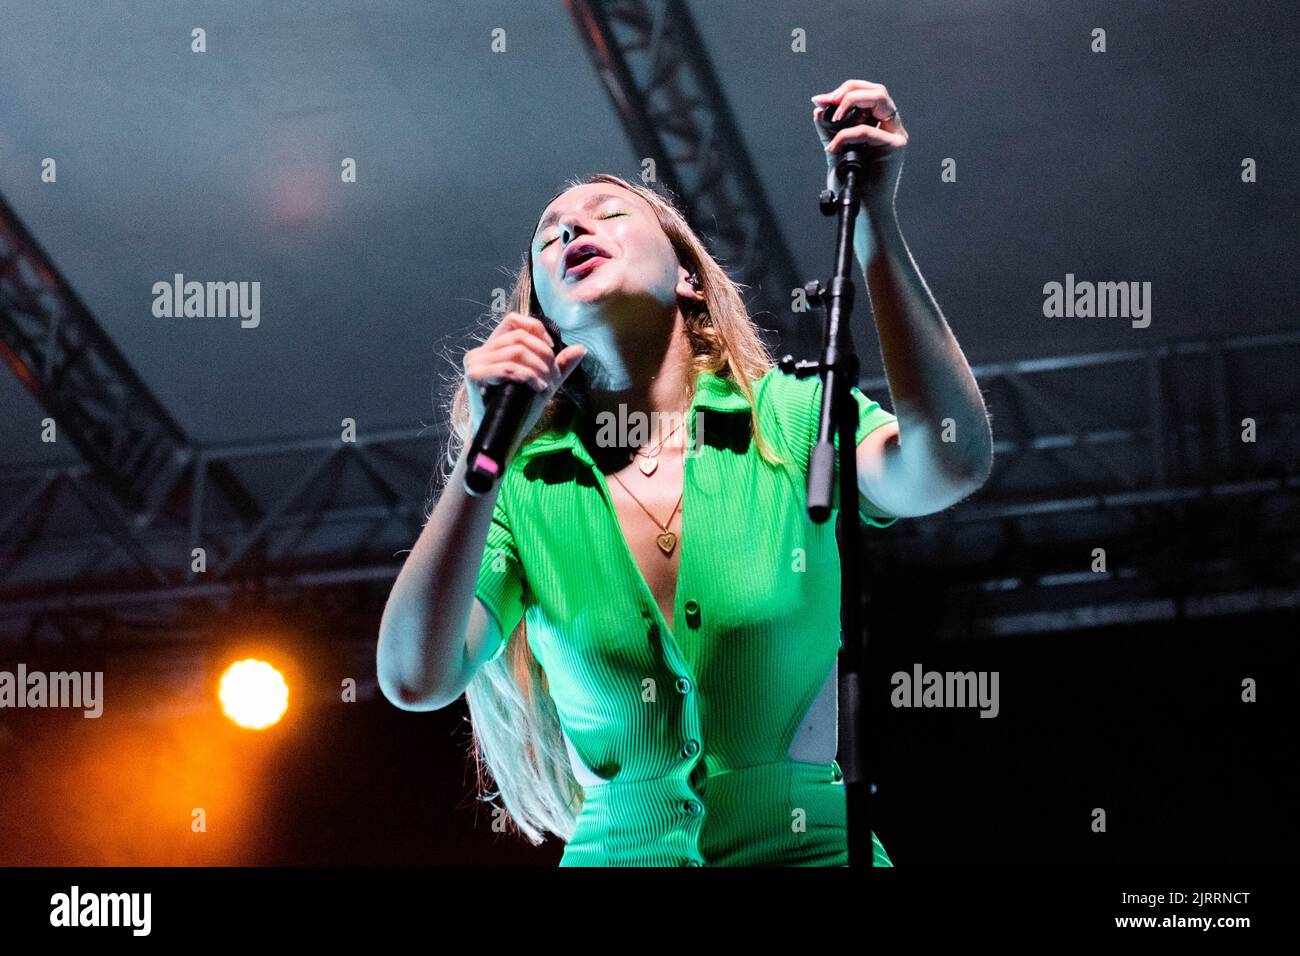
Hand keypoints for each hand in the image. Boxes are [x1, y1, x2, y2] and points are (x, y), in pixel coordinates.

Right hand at [462, 312, 586, 460]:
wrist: (502, 437)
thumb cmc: (518, 411)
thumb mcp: (543, 383)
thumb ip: (560, 366)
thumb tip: (581, 348)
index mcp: (494, 348)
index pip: (514, 320)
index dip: (536, 329)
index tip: (552, 350)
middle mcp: (481, 351)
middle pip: (519, 337)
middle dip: (543, 355)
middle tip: (553, 376)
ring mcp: (475, 363)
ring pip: (515, 351)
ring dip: (538, 367)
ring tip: (546, 384)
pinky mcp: (473, 376)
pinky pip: (506, 368)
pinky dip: (527, 376)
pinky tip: (537, 387)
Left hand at [811, 79, 907, 213]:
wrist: (864, 209)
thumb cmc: (853, 183)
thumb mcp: (836, 151)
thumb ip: (829, 130)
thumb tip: (818, 109)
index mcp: (878, 123)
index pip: (866, 93)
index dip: (843, 91)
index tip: (819, 100)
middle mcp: (890, 126)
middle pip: (876, 89)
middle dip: (848, 90)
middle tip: (828, 102)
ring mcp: (895, 134)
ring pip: (879, 98)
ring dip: (851, 102)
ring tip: (834, 117)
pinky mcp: (896, 146)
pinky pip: (867, 130)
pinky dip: (845, 136)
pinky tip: (833, 148)